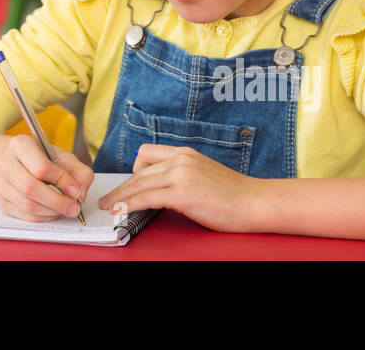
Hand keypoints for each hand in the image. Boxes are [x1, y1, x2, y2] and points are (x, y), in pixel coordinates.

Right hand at [0, 133, 94, 221]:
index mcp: (20, 145)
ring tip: (65, 209)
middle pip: (31, 188)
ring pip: (27, 205)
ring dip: (51, 211)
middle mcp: (5, 162)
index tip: (76, 191)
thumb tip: (80, 194)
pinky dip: (43, 217)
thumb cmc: (40, 157)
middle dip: (57, 201)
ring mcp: (0, 183)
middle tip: (74, 207)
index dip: (62, 182)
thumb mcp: (62, 156)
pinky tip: (52, 211)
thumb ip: (79, 172)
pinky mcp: (2, 201)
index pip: (41, 167)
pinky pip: (24, 216)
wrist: (15, 161)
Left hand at [97, 144, 266, 233]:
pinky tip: (120, 211)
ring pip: (139, 183)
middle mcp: (181, 159)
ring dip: (120, 197)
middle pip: (138, 171)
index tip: (124, 186)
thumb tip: (161, 190)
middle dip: (121, 187)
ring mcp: (182, 174)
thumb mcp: (203, 175)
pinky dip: (130, 204)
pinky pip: (147, 197)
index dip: (132, 172)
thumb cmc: (234, 195)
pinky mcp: (183, 192)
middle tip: (108, 199)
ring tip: (109, 208)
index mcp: (185, 153)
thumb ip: (182, 177)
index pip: (146, 155)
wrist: (256, 202)